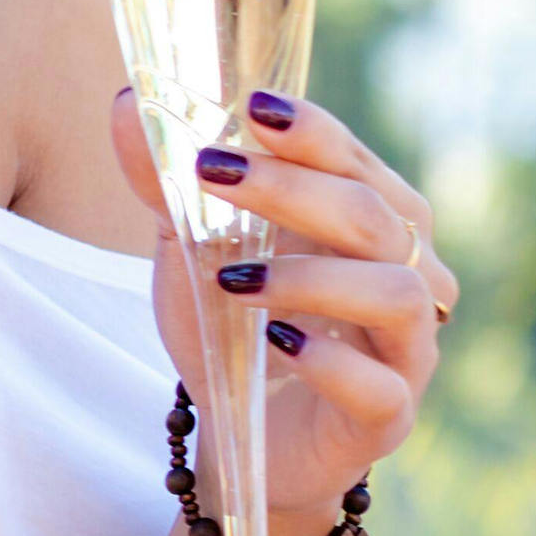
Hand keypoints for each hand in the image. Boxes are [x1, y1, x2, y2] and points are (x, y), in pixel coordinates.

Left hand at [107, 87, 452, 519]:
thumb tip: (126, 104)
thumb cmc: (232, 325)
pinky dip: (328, 359)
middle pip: (377, 216)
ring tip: (231, 277)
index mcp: (371, 225)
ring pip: (397, 293)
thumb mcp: (189, 248)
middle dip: (293, 188)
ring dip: (310, 276)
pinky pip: (381, 385)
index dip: (313, 132)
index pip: (358, 163)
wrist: (242, 431)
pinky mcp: (389, 417)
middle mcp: (408, 279)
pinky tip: (277, 341)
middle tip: (213, 171)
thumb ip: (166, 183)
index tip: (252, 108)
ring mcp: (407, 351)